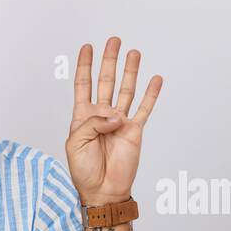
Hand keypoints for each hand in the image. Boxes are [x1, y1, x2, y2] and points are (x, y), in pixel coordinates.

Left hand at [65, 37, 161, 205]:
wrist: (102, 190)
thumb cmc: (84, 170)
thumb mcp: (75, 143)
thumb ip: (92, 124)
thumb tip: (116, 114)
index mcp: (83, 117)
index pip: (84, 85)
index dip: (85, 66)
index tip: (87, 47)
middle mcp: (102, 116)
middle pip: (106, 81)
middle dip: (109, 61)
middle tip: (114, 40)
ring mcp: (119, 122)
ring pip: (126, 90)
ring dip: (130, 71)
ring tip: (134, 52)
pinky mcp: (135, 130)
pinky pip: (144, 108)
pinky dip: (151, 94)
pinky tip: (156, 79)